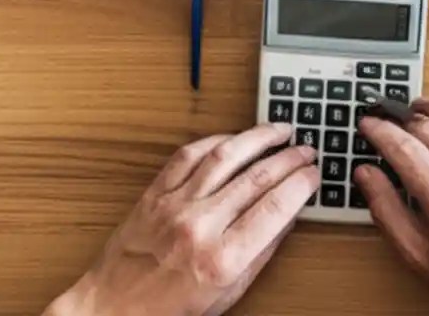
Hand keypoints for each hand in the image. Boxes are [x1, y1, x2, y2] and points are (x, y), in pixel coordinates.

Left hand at [46, 123, 319, 315]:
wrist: (114, 306)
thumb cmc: (170, 309)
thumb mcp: (229, 293)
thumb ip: (260, 253)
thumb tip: (288, 217)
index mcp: (222, 259)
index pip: (275, 208)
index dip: (301, 184)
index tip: (314, 174)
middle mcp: (199, 227)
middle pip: (256, 178)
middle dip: (288, 158)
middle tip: (306, 149)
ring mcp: (174, 205)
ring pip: (224, 157)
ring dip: (257, 138)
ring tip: (279, 130)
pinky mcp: (155, 193)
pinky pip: (188, 156)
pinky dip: (215, 141)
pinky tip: (234, 138)